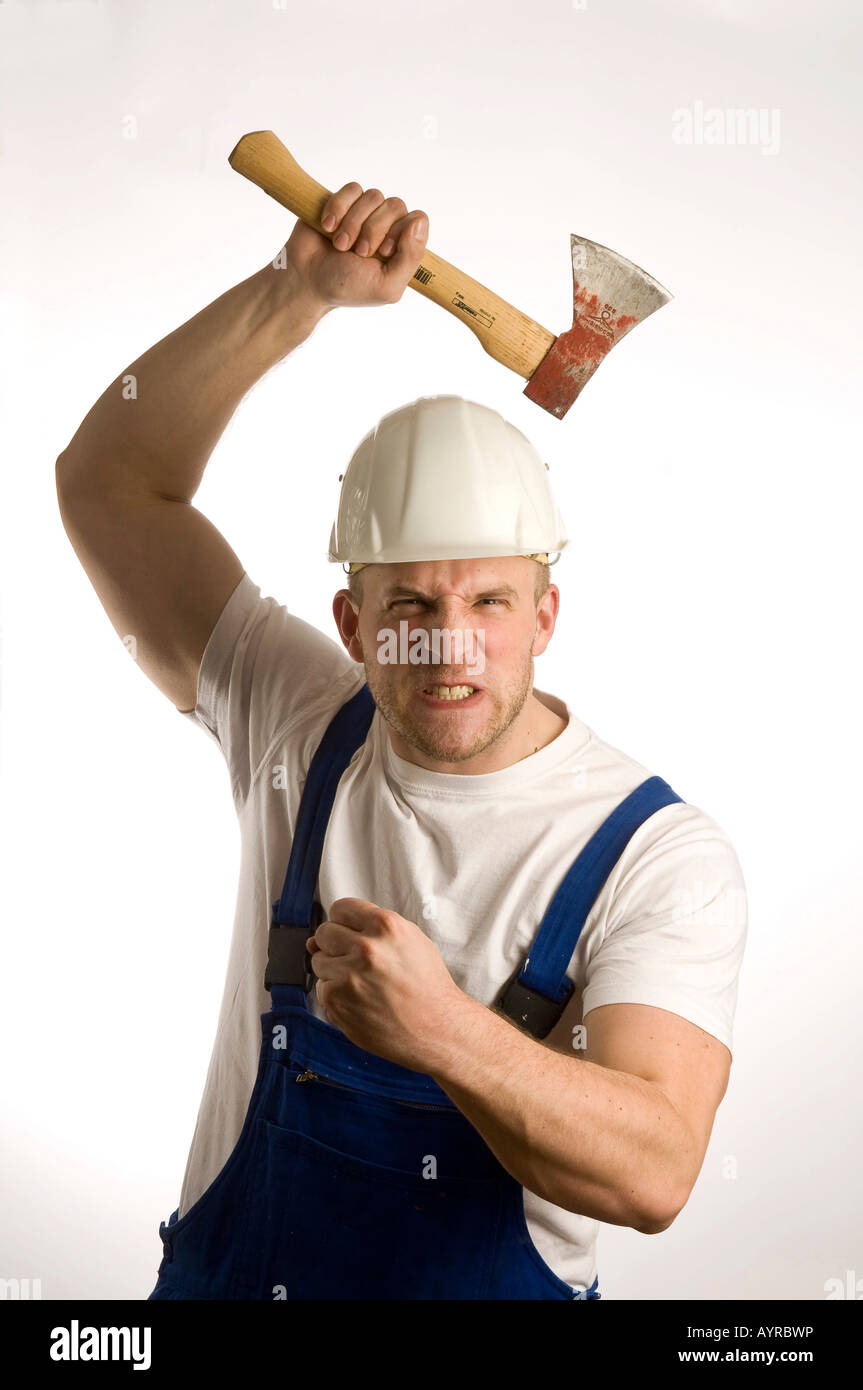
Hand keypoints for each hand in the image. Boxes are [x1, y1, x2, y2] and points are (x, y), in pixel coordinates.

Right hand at [279, 184, 428, 310]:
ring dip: (353, 222)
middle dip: (374, 230)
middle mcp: (385, 227)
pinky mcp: (342, 202)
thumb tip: (419, 222)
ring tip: (339, 245)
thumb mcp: (386, 286)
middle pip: (396, 205)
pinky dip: (338, 208)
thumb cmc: (346, 287)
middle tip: (358, 252)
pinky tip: (327, 227)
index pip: (417, 220)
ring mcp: (364, 213)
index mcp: (400, 247)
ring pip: (373, 196)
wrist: (306, 280)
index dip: (401, 232)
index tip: (383, 252)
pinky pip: (352, 189)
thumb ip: (410, 258)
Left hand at [307, 897, 461, 1070]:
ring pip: (318, 961)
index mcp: (386, 926)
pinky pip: (321, 988)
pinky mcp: (337, 1001)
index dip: (344, 922)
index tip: (349, 933)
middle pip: (324, 933)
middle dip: (335, 944)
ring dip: (333, 970)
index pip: (341, 908)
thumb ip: (372, 927)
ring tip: (361, 983)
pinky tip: (359, 1000)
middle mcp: (366, 947)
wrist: (436, 1029)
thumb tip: (328, 930)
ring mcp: (348, 975)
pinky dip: (336, 994)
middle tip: (355, 960)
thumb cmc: (427, 986)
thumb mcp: (412, 940)